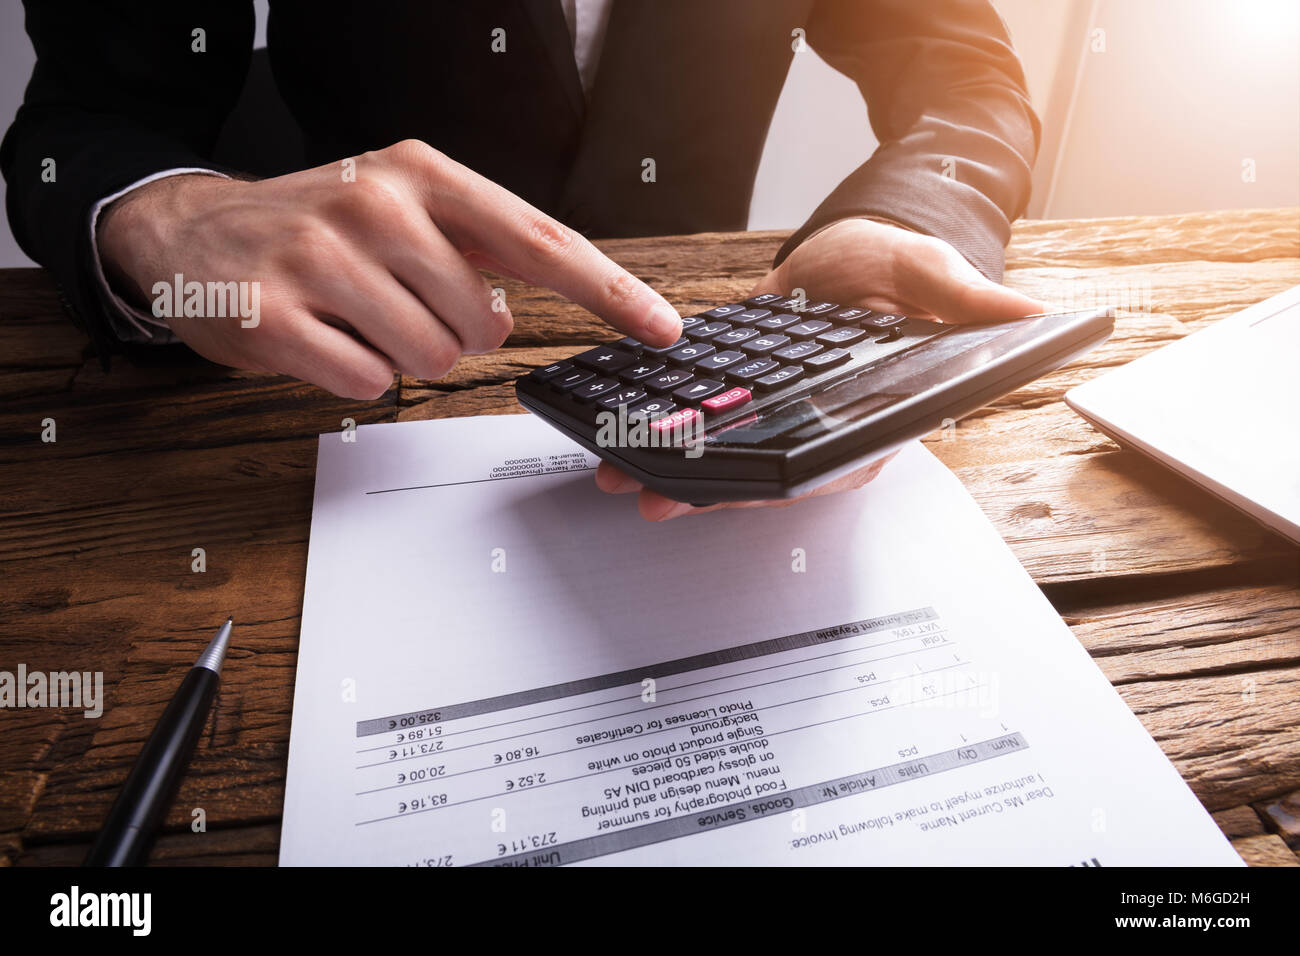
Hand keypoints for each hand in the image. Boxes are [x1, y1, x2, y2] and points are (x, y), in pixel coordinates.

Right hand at [97, 140, 682, 398]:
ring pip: (429, 358)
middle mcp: (375, 205)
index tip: (662, 329)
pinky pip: (367, 382)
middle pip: (481, 325)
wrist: (197, 230)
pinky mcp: (274, 315)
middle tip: (399, 302)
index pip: (542, 240)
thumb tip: (563, 293)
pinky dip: (356, 375)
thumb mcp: (406, 205)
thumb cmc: (322, 224)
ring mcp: (320, 259)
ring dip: (404, 354)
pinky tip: (324, 336)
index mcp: (422, 174)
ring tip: (358, 315)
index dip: (610, 292)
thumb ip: (484, 245)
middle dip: (453, 333)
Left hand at [597, 218, 1054, 519]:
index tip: (730, 493)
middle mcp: (823, 427)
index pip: (824, 464)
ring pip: (728, 456)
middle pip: (764, 473)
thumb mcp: (929, 272)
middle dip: (708, 491)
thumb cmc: (898, 265)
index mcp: (871, 416)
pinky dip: (667, 429)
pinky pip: (705, 420)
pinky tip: (624, 435)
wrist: (854, 244)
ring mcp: (780, 415)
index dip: (777, 483)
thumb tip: (1030, 316)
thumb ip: (965, 299)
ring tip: (620, 476)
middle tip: (656, 500)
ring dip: (675, 469)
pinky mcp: (746, 393)